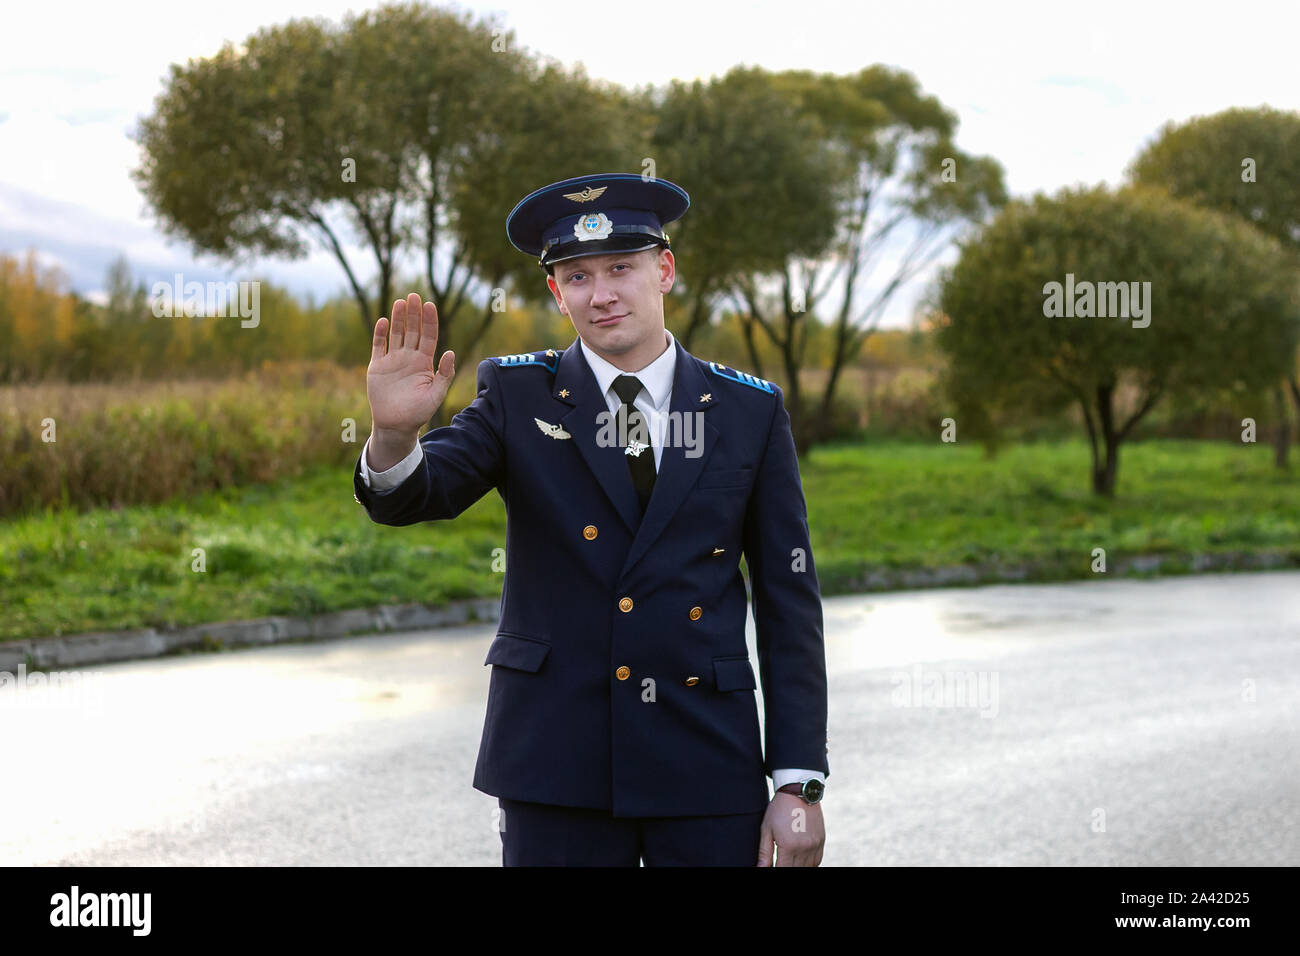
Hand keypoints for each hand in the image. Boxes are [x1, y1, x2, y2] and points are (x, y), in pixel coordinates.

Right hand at [367, 293, 455, 439]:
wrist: (396, 425)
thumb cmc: (419, 412)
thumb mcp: (436, 395)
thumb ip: (444, 374)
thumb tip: (451, 352)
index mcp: (424, 362)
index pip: (429, 336)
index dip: (430, 321)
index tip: (430, 305)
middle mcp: (409, 358)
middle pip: (412, 330)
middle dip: (414, 314)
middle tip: (414, 296)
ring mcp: (393, 360)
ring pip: (396, 334)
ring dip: (398, 318)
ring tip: (401, 302)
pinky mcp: (377, 366)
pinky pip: (378, 346)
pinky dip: (380, 334)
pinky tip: (384, 321)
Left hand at [757, 792, 823, 865]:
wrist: (798, 792)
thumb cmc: (778, 809)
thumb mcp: (766, 829)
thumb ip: (764, 853)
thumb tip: (760, 868)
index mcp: (788, 846)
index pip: (782, 870)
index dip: (776, 870)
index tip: (773, 866)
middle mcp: (804, 848)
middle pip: (795, 870)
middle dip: (786, 867)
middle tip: (780, 862)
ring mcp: (814, 845)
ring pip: (808, 868)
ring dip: (798, 867)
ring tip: (789, 861)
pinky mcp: (821, 841)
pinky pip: (817, 861)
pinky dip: (809, 864)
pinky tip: (801, 861)